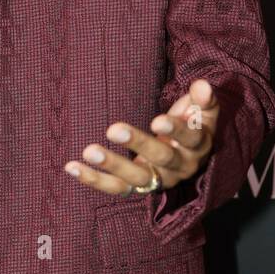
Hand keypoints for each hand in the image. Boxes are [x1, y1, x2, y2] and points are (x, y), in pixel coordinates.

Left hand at [65, 78, 218, 196]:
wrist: (185, 153)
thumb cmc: (191, 123)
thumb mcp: (201, 110)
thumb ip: (203, 99)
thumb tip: (203, 85)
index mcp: (198, 146)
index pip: (190, 139)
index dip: (176, 131)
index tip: (158, 121)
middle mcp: (180, 168)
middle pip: (161, 158)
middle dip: (138, 143)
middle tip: (113, 129)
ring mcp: (158, 181)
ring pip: (136, 179)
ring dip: (111, 165)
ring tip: (88, 151)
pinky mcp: (138, 188)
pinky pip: (116, 188)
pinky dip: (93, 179)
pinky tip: (71, 167)